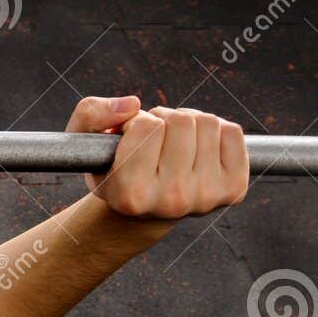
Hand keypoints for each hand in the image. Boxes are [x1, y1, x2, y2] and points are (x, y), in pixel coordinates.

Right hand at [67, 95, 247, 219]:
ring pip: (208, 122)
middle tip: (156, 141)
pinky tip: (198, 150)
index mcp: (131, 195)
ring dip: (189, 124)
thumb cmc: (113, 169)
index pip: (146, 126)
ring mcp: (206, 198)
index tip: (130, 141)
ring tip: (174, 144)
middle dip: (165, 120)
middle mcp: (170, 201)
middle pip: (181, 121)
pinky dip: (216, 131)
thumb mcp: (84, 142)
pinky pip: (233, 131)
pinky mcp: (233, 190)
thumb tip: (132, 104)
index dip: (135, 123)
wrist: (143, 211)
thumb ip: (90, 114)